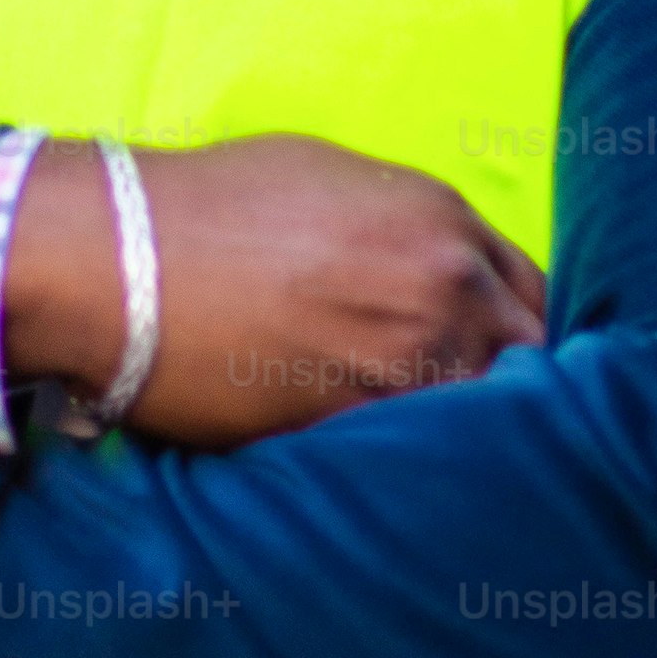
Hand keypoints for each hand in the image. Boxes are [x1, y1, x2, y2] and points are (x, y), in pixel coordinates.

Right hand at [5, 133, 546, 450]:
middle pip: (532, 367)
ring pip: (483, 429)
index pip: (540, 297)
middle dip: (516, 391)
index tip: (506, 361)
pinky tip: (391, 478)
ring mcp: (402, 369)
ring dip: (469, 443)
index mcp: (442, 224)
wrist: (117, 256)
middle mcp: (443, 293)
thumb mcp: (331, 179)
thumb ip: (408, 227)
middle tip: (486, 419)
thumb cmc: (208, 206)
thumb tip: (435, 269)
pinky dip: (410, 475)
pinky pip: (413, 465)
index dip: (522, 333)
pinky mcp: (351, 433)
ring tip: (442, 458)